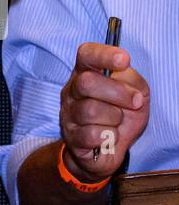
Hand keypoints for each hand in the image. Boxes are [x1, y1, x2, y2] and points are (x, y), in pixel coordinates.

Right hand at [60, 41, 149, 181]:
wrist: (108, 150)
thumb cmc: (121, 116)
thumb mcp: (136, 94)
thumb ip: (132, 80)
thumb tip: (123, 73)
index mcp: (86, 73)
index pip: (87, 54)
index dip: (103, 54)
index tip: (123, 59)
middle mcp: (72, 90)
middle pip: (86, 82)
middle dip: (118, 93)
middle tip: (135, 102)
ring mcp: (68, 113)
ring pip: (90, 110)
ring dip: (114, 118)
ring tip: (117, 122)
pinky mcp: (71, 137)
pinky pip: (91, 134)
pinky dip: (109, 136)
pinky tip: (109, 135)